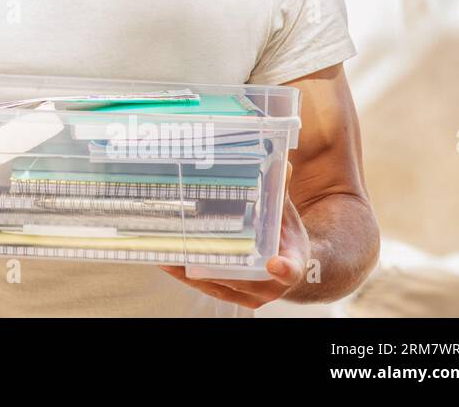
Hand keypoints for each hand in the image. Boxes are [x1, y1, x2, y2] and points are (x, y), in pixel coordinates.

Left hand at [158, 169, 309, 309]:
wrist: (287, 263)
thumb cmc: (284, 236)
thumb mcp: (285, 213)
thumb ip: (279, 191)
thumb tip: (280, 162)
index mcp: (291, 262)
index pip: (291, 269)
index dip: (283, 269)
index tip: (273, 263)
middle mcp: (271, 285)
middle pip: (243, 278)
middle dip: (215, 265)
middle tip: (189, 250)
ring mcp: (250, 294)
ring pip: (220, 285)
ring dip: (192, 271)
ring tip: (167, 254)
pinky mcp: (232, 296)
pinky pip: (208, 288)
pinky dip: (188, 276)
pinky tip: (168, 261)